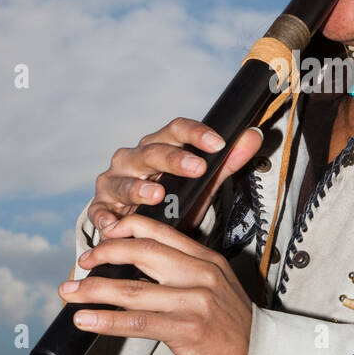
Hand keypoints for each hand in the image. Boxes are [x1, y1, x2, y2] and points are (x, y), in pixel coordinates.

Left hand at [59, 214, 253, 354]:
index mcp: (208, 260)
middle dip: (104, 254)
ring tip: (69, 293)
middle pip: (142, 252)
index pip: (161, 232)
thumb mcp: (215, 291)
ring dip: (93, 290)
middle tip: (82, 263)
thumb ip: (185, 276)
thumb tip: (136, 271)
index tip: (102, 236)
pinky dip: (105, 320)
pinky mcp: (187, 330)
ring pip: (132, 289)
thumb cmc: (231, 333)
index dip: (126, 229)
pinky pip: (136, 322)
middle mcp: (202, 275)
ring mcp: (195, 302)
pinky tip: (84, 320)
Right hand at [88, 116, 263, 236]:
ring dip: (139, 188)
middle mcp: (132, 159)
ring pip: (123, 181)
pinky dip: (105, 217)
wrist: (140, 225)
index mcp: (158, 146)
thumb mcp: (201, 182)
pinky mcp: (100, 207)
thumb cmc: (172, 198)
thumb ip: (226, 161)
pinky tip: (113, 224)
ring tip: (157, 195)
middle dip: (174, 159)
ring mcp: (113, 182)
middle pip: (151, 152)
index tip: (219, 142)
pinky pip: (99, 212)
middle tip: (197, 168)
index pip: (176, 130)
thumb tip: (254, 135)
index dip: (196, 133)